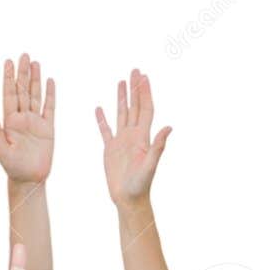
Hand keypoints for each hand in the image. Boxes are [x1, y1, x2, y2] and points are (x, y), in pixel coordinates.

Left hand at [0, 54, 54, 183]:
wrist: (29, 179)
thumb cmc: (12, 167)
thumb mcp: (0, 149)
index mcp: (9, 121)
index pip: (9, 94)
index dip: (9, 78)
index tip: (8, 62)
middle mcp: (22, 118)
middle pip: (23, 90)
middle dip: (22, 73)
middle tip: (23, 54)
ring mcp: (35, 122)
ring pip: (36, 95)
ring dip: (35, 79)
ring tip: (35, 62)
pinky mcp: (48, 128)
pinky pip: (49, 108)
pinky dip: (50, 95)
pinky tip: (50, 81)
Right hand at [96, 69, 169, 204]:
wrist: (129, 199)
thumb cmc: (141, 185)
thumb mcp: (150, 165)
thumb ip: (158, 146)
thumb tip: (169, 127)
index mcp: (143, 137)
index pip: (145, 109)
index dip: (145, 93)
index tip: (144, 77)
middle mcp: (133, 136)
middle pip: (134, 106)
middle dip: (135, 88)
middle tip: (135, 70)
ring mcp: (121, 141)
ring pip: (121, 114)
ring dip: (121, 98)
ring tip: (121, 81)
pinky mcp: (110, 149)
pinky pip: (105, 130)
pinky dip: (102, 119)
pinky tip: (99, 108)